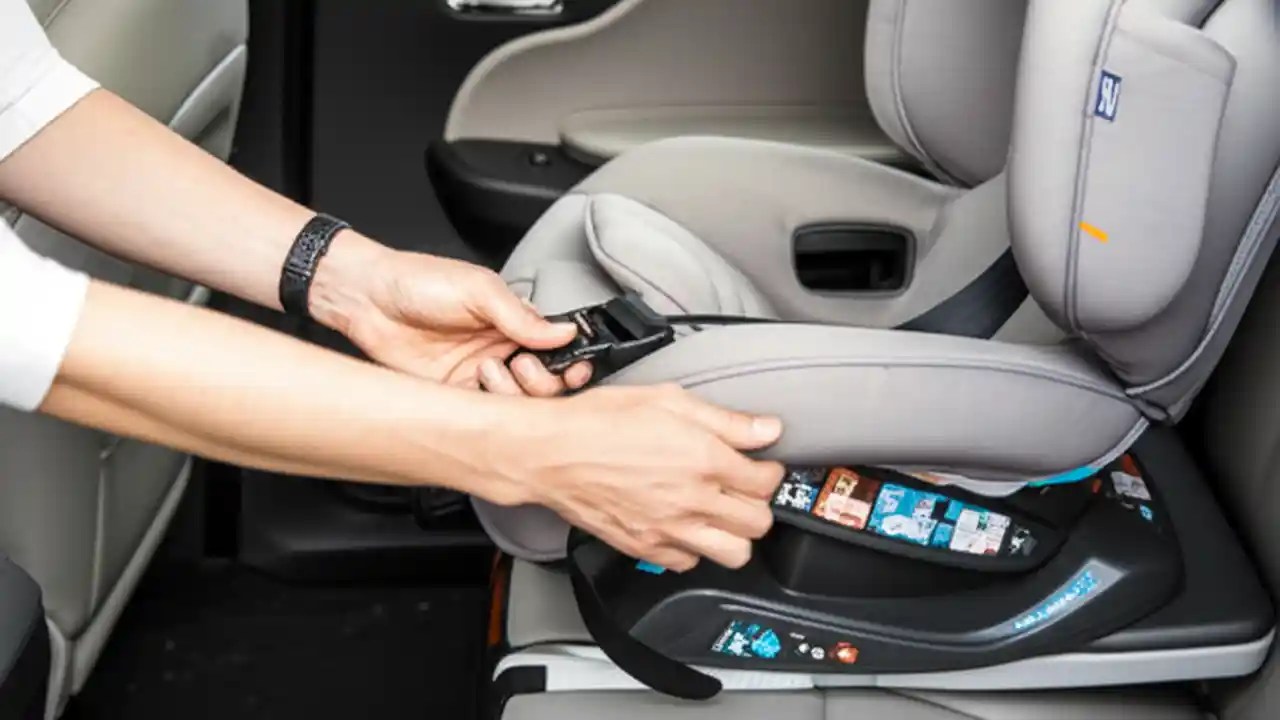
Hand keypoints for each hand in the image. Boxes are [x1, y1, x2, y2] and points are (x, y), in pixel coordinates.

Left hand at [309, 234, 591, 391]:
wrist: (366, 298)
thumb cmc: (418, 281)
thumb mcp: (477, 289)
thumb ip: (521, 315)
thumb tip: (564, 332)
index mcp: (514, 321)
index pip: (556, 349)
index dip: (570, 362)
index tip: (572, 366)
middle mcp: (501, 350)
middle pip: (545, 384)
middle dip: (544, 382)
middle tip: (523, 366)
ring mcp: (479, 375)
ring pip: (518, 405)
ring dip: (512, 393)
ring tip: (487, 370)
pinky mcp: (454, 396)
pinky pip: (483, 415)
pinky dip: (488, 412)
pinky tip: (477, 387)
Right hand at [494, 384, 785, 570]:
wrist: (550, 453)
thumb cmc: (598, 421)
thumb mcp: (667, 399)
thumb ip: (724, 419)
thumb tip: (765, 429)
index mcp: (704, 459)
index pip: (766, 481)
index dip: (769, 470)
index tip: (760, 465)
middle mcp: (692, 499)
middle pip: (759, 522)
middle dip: (758, 504)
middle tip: (743, 489)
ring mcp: (669, 529)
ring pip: (734, 554)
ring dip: (735, 535)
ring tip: (722, 515)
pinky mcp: (644, 547)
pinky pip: (689, 563)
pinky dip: (693, 549)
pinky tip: (684, 526)